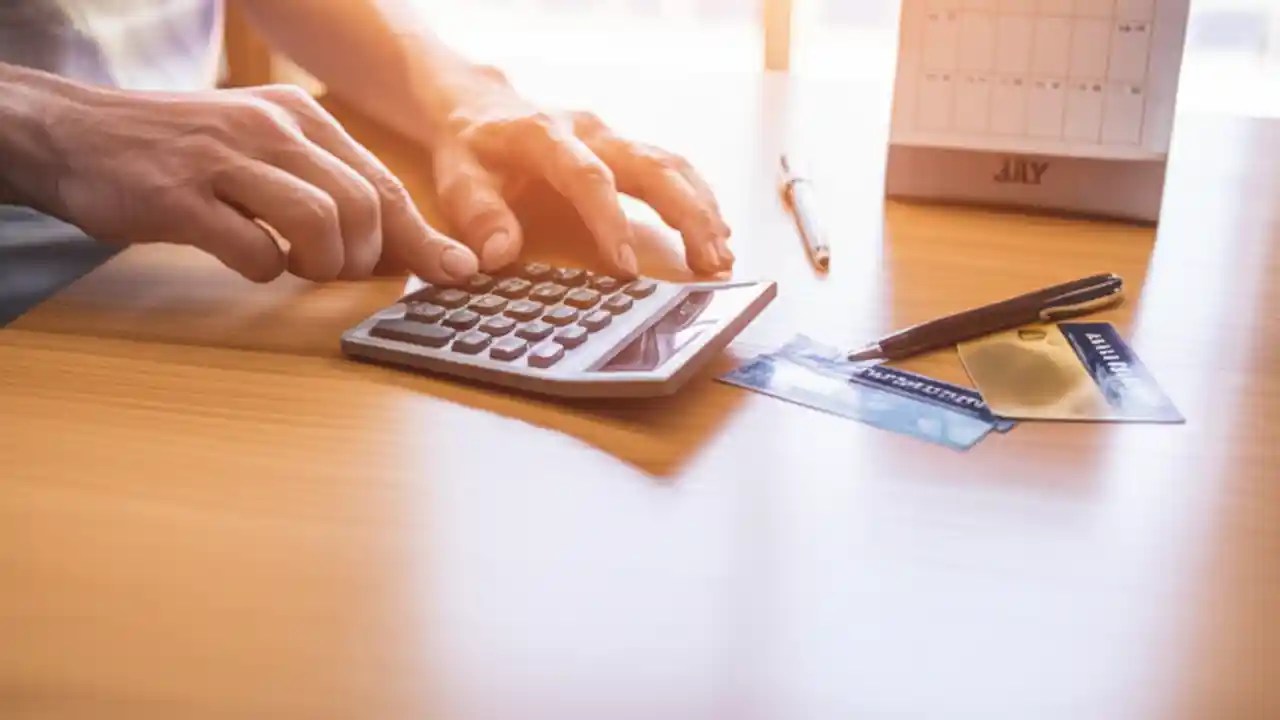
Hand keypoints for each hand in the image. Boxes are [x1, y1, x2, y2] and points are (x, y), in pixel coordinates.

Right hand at [15, 80, 476, 283]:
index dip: (424, 237)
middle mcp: (271, 129)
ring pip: (322, 223)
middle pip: (363, 207)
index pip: (383, 184)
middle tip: (335, 271)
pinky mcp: (181, 197)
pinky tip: (250, 259)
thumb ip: (329, 188)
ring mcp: (225, 160)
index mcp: (300, 119)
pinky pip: (255, 248)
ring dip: (322, 265)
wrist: (77, 134)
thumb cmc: (187, 156)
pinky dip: (265, 269)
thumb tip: (405, 251)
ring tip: (296, 265)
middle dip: (365, 258)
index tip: (456, 273)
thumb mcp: (264, 152)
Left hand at [427, 66, 733, 278]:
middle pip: (652, 167)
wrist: (478, 104)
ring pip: (672, 166)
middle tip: (709, 263)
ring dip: (703, 210)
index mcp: (546, 137)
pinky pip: (672, 169)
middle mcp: (590, 133)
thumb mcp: (456, 179)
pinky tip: (716, 232)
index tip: (627, 267)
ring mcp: (613, 138)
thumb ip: (478, 216)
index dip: (610, 222)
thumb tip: (498, 255)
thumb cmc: (470, 147)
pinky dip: (698, 200)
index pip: (588, 179)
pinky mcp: (625, 149)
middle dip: (687, 216)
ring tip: (722, 256)